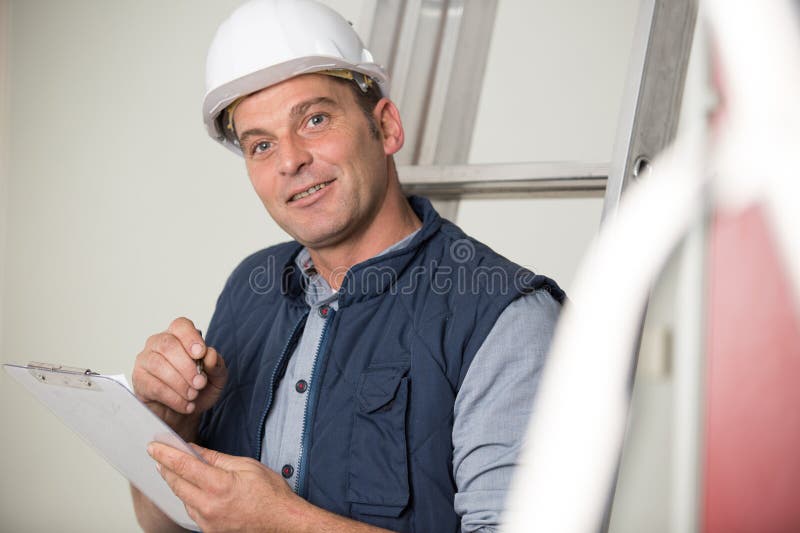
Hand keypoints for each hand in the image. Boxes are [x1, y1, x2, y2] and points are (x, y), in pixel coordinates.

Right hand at [132, 317, 226, 440]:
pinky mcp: (139, 380)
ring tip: (193, 395)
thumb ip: (217, 364)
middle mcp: (158, 343)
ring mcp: (145, 360)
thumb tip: (210, 354)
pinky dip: (173, 397)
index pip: (181, 326)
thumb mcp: (216, 377)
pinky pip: (154, 386)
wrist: (184, 411)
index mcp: (179, 336)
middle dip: (187, 366)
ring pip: (158, 364)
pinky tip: (186, 405)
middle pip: (168, 345)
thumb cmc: (198, 388)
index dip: (191, 338)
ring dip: (180, 383)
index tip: (201, 353)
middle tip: (200, 383)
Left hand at [148, 443, 307, 532]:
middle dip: (165, 467)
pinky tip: (190, 488)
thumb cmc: (271, 495)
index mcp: (219, 486)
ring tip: (172, 469)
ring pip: (182, 498)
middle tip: (158, 454)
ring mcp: (208, 522)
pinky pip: (192, 511)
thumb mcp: (246, 466)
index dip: (166, 454)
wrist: (283, 523)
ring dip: (176, 483)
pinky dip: (188, 497)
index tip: (154, 446)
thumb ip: (216, 458)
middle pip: (177, 483)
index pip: (184, 466)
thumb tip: (194, 450)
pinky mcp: (210, 531)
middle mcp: (209, 507)